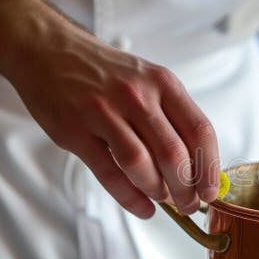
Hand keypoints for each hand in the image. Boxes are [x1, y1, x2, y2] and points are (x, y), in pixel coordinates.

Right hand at [0, 23, 219, 217]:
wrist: (47, 49)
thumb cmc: (106, 73)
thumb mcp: (147, 80)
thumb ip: (171, 116)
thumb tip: (198, 166)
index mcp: (163, 83)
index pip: (200, 131)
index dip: (211, 168)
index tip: (212, 191)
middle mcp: (137, 95)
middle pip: (174, 154)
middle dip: (186, 189)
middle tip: (189, 205)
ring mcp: (103, 112)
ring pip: (142, 165)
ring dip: (158, 191)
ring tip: (164, 201)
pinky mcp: (75, 131)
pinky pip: (109, 173)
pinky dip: (130, 197)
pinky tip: (143, 208)